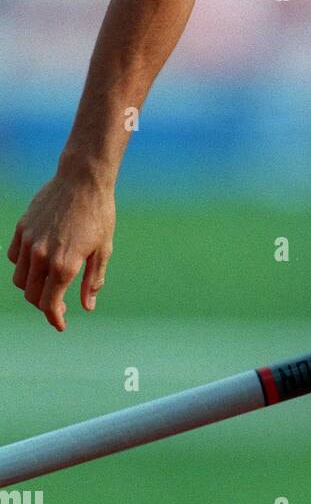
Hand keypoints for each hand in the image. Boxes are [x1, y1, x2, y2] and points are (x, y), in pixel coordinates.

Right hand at [6, 171, 115, 330]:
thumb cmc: (99, 213)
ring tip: (49, 282)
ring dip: (32, 287)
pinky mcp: (22, 229)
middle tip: (60, 303)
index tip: (61, 324)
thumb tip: (87, 306)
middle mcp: (42, 256)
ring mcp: (29, 242)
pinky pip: (14, 258)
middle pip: (32, 295)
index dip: (55, 319)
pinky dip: (23, 266)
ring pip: (20, 279)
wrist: (83, 179)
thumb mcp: (103, 249)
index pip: (50, 304)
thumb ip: (93, 280)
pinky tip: (38, 262)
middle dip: (45, 305)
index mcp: (65, 265)